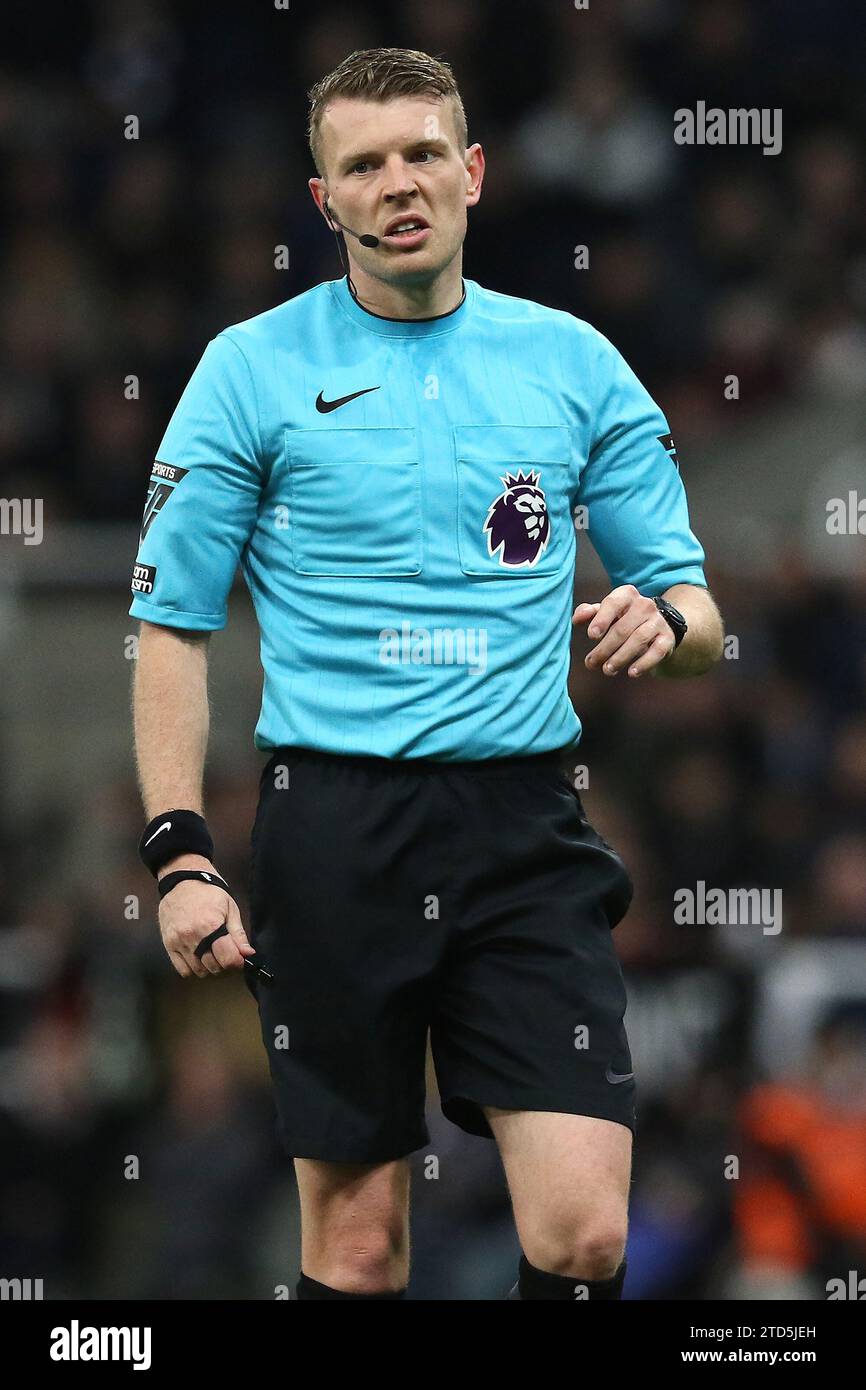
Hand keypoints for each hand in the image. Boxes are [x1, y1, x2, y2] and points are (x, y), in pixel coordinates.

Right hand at [157, 859, 255, 978]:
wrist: (183, 880)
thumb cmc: (209, 892)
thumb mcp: (230, 909)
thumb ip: (238, 935)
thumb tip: (248, 955)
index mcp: (210, 925)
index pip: (227, 959)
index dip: (238, 963)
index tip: (240, 959)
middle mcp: (192, 936)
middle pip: (213, 967)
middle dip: (224, 965)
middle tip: (227, 955)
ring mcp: (178, 941)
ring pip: (198, 971)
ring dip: (209, 968)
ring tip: (213, 954)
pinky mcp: (168, 944)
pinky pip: (182, 969)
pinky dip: (193, 968)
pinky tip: (199, 957)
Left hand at [572, 584, 674, 678]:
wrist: (659, 622)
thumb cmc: (624, 617)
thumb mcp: (607, 612)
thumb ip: (590, 613)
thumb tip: (576, 618)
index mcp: (626, 595)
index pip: (613, 603)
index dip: (602, 619)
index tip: (591, 635)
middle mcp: (644, 605)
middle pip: (622, 628)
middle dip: (605, 648)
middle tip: (591, 663)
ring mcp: (658, 621)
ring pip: (638, 640)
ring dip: (621, 657)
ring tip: (607, 670)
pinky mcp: (668, 638)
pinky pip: (657, 651)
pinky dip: (644, 663)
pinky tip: (632, 673)